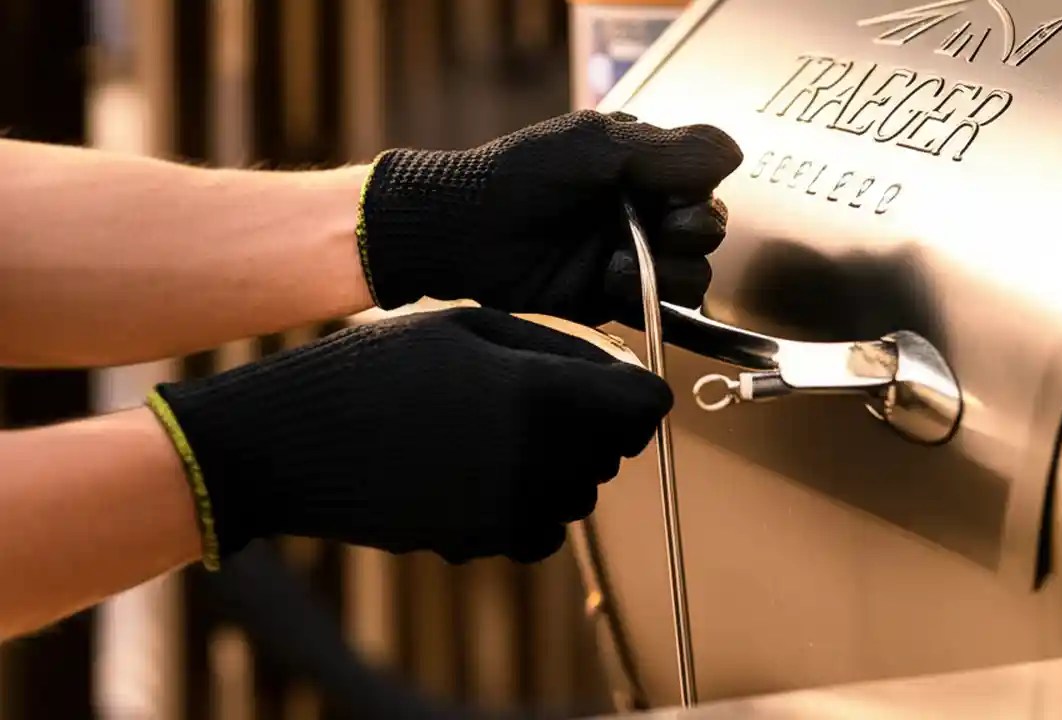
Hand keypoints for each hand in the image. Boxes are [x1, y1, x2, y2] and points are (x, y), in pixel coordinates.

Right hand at [146, 308, 672, 567]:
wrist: (290, 442)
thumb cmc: (375, 365)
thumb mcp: (468, 324)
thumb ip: (558, 346)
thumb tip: (620, 371)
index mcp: (539, 393)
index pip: (645, 405)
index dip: (636, 390)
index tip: (614, 382)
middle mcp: (537, 460)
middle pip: (616, 450)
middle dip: (592, 422)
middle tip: (530, 393)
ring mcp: (510, 510)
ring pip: (582, 491)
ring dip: (561, 463)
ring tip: (493, 427)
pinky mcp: (483, 544)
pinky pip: (544, 530)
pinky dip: (530, 504)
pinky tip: (480, 471)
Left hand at [356, 110, 743, 324]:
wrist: (466, 232)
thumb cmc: (523, 176)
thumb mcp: (599, 147)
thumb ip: (670, 151)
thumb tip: (734, 153)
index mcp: (643, 166)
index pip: (704, 183)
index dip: (700, 194)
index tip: (676, 194)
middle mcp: (643, 211)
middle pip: (708, 231)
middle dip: (693, 231)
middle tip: (664, 227)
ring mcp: (632, 257)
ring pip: (694, 275)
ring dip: (670, 269)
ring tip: (621, 260)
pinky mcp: (614, 300)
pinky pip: (661, 309)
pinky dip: (647, 296)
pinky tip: (611, 280)